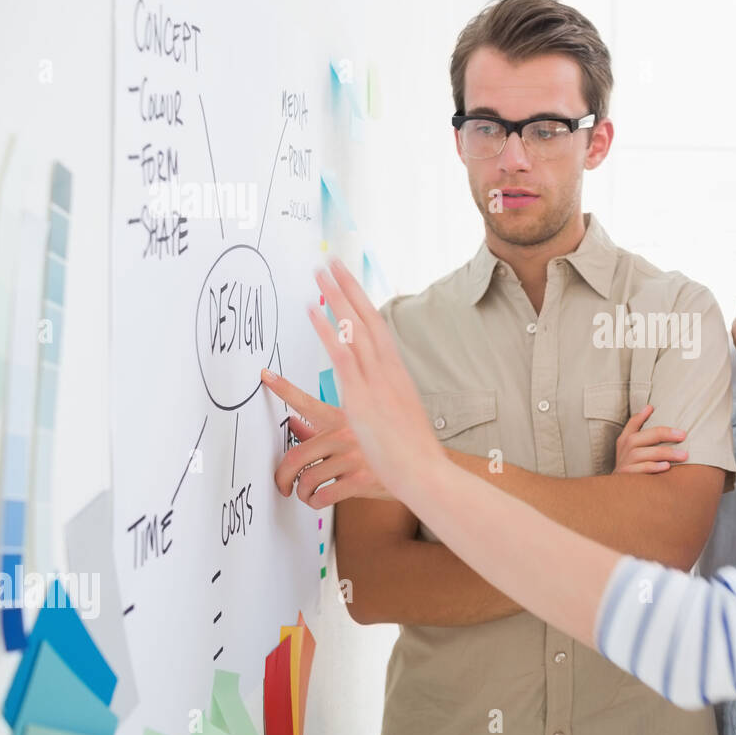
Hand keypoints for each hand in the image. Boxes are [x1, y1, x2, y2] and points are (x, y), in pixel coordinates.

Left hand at [261, 368, 392, 507]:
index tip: (265, 376)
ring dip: (301, 492)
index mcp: (343, 418)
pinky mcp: (361, 480)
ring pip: (307, 479)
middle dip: (281, 476)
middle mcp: (346, 434)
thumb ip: (321, 430)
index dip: (283, 388)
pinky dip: (315, 502)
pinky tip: (320, 501)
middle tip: (281, 485)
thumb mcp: (356, 432)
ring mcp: (353, 457)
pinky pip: (324, 495)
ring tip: (306, 494)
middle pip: (295, 457)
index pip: (306, 402)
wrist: (420, 468)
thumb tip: (292, 424)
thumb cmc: (384, 450)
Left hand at [306, 259, 446, 506]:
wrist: (422, 472)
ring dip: (336, 298)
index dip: (362, 302)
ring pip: (355, 329)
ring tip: (318, 275)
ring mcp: (377, 381)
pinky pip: (343, 354)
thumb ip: (381, 405)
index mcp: (397, 374)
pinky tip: (313, 310)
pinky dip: (328, 329)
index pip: (378, 328)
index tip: (349, 280)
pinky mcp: (363, 395)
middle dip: (349, 288)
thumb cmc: (411, 455)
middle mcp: (388, 370)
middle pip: (367, 319)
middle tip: (331, 262)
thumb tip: (368, 402)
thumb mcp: (397, 421)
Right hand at [613, 404, 687, 473]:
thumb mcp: (632, 447)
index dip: (642, 416)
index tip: (654, 408)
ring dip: (664, 453)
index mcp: (625, 440)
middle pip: (640, 437)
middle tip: (683, 435)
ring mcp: (624, 464)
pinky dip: (653, 467)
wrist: (619, 492)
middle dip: (663, 434)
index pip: (632, 423)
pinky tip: (667, 466)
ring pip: (642, 454)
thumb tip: (649, 407)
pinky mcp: (627, 477)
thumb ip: (639, 428)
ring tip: (683, 455)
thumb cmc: (632, 465)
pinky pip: (640, 470)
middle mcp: (623, 450)